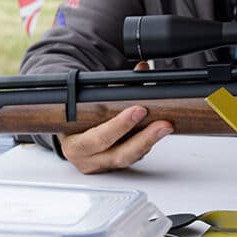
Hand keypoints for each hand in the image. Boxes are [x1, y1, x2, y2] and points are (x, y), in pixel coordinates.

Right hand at [57, 61, 173, 173]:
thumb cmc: (80, 118)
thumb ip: (118, 85)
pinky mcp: (116, 168)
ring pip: (130, 159)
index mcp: (75, 144)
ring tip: (165, 127)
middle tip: (162, 124)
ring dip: (150, 142)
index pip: (98, 138)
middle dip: (144, 139)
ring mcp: (103, 166)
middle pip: (119, 155)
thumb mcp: (91, 101)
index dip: (119, 126)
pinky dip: (147, 146)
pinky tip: (157, 133)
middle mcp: (88, 160)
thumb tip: (142, 68)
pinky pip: (135, 159)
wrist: (71, 136)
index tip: (138, 110)